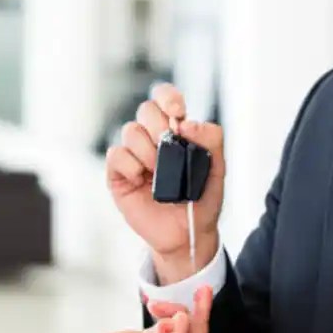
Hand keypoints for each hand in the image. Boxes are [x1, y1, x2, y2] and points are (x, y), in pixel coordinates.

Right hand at [105, 83, 225, 282]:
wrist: (188, 234)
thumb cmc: (201, 200)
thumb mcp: (217, 168)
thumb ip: (212, 139)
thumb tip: (187, 123)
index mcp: (175, 132)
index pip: (165, 98)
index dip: (168, 97)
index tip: (178, 112)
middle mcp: (152, 139)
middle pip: (145, 110)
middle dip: (159, 127)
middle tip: (170, 151)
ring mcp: (134, 156)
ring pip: (130, 131)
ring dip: (148, 150)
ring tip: (159, 172)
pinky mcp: (119, 174)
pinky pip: (116, 155)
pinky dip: (131, 165)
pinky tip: (142, 181)